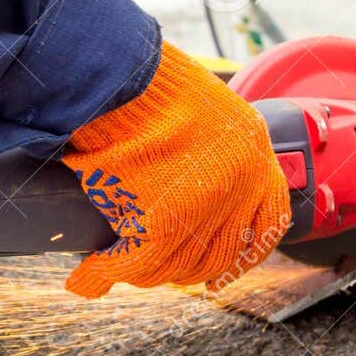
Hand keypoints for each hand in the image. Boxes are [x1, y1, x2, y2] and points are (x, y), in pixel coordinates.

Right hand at [62, 42, 290, 296]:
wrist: (122, 75)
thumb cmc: (148, 80)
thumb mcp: (204, 105)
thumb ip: (209, 142)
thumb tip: (182, 169)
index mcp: (253, 151)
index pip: (269, 220)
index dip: (250, 250)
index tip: (229, 267)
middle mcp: (239, 184)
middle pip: (221, 252)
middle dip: (189, 268)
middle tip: (160, 268)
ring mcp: (205, 208)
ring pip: (177, 265)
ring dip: (144, 273)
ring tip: (113, 263)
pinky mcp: (163, 224)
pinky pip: (133, 264)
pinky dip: (102, 275)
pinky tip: (85, 280)